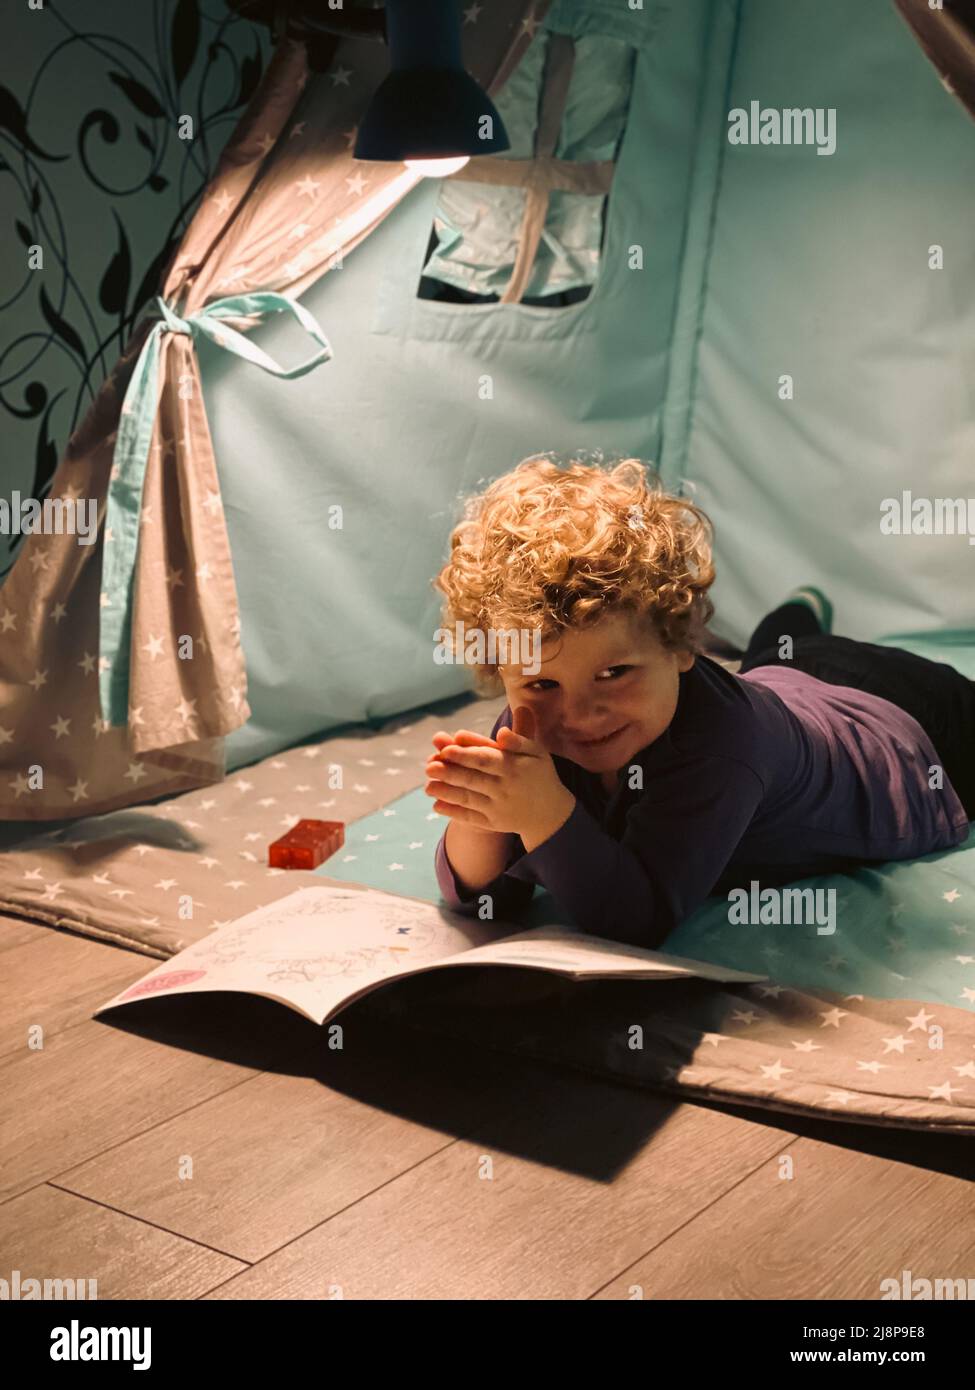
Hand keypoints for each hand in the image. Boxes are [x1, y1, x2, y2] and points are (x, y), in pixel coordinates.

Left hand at [425, 706, 575, 847]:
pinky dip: (454, 813)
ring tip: (427, 786)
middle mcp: (505, 788)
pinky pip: (471, 818)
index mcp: (514, 767)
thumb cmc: (539, 774)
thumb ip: (519, 740)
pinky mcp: (493, 823)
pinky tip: (437, 806)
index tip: (446, 748)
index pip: (486, 759)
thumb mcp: (536, 753)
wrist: (550, 813)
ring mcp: (498, 808)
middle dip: (450, 773)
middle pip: (473, 779)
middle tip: (429, 766)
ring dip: (447, 793)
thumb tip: (502, 731)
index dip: (466, 754)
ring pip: (469, 799)